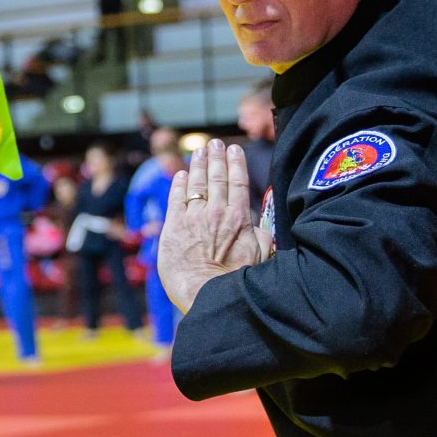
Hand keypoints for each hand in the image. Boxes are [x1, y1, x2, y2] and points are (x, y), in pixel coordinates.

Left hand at [158, 139, 272, 312]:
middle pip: (216, 178)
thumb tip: (262, 228)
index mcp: (239, 218)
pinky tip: (181, 175)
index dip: (235, 164)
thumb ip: (261, 236)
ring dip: (198, 164)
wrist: (207, 293)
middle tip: (215, 143)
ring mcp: (193, 218)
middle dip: (216, 158)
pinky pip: (176, 198)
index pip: (238, 183)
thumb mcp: (260, 256)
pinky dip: (179, 184)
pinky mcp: (173, 226)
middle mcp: (216, 212)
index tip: (234, 151)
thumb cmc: (236, 280)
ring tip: (199, 151)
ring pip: (196, 184)